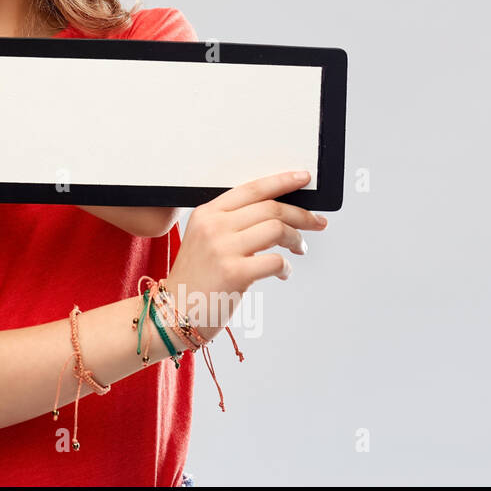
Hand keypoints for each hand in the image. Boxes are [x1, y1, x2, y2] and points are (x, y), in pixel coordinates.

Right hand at [160, 171, 326, 343]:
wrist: (174, 312)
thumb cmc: (195, 278)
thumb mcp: (205, 240)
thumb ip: (233, 224)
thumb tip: (278, 215)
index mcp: (207, 213)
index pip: (252, 188)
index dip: (282, 181)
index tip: (303, 178)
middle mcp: (213, 226)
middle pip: (270, 208)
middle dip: (301, 214)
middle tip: (316, 222)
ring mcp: (222, 249)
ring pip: (277, 229)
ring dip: (297, 239)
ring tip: (300, 249)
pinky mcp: (233, 273)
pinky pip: (276, 261)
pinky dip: (286, 267)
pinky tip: (283, 273)